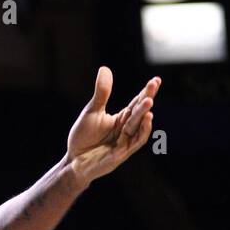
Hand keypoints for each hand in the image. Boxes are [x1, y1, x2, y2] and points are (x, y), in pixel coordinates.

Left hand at [67, 68, 160, 183]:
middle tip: (154, 83)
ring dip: (145, 114)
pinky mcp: (121, 154)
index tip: (156, 80)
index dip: (146, 92)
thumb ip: (102, 93)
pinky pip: (136, 142)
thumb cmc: (83, 137)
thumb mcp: (92, 112)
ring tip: (149, 100)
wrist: (74, 161)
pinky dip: (142, 131)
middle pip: (139, 112)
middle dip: (147, 98)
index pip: (136, 103)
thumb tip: (105, 69)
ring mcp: (125, 142)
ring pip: (139, 126)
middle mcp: (126, 129)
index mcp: (121, 119)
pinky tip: (147, 119)